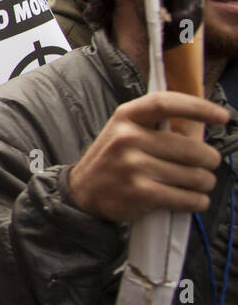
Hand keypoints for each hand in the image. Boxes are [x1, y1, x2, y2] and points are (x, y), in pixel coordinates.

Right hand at [68, 91, 228, 221]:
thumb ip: (161, 127)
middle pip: (193, 148)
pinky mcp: (139, 192)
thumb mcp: (127, 133)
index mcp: (126, 117)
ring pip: (195, 176)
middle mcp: (128, 138)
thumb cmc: (114, 160)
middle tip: (206, 166)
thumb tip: (203, 125)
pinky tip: (192, 199)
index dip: (198, 108)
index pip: (166, 103)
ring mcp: (133, 165)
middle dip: (209, 161)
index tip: (223, 117)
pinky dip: (197, 201)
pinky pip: (187, 197)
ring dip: (203, 183)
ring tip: (196, 185)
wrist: (82, 192)